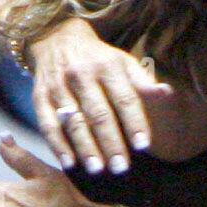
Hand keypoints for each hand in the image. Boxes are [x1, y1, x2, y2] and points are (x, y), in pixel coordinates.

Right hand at [29, 17, 172, 173]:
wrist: (56, 37)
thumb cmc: (98, 58)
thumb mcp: (123, 62)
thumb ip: (143, 81)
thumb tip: (166, 92)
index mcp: (108, 66)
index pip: (125, 98)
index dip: (135, 122)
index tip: (143, 145)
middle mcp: (82, 75)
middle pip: (99, 114)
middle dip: (111, 142)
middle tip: (121, 167)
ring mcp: (59, 85)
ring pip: (73, 121)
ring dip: (86, 148)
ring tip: (97, 169)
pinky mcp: (39, 95)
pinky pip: (48, 123)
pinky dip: (58, 145)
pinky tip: (68, 163)